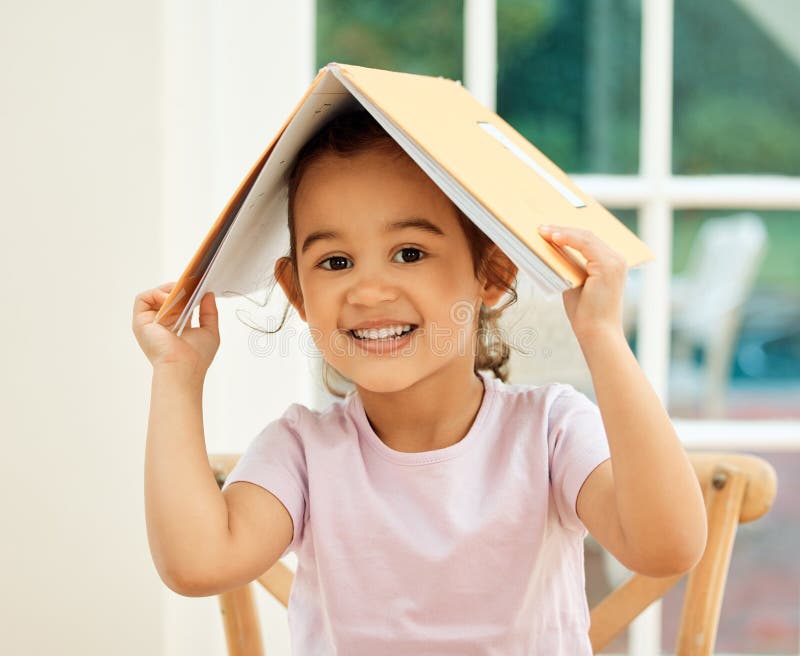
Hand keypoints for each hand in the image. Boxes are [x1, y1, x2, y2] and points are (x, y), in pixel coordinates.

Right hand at [132, 282, 219, 376]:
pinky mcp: (140, 321)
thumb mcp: (209, 330)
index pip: (179, 303)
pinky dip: (155, 293)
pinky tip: (169, 298)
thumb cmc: (197, 357)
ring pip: (154, 296)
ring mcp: (150, 322)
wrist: (184, 367)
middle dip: (179, 288)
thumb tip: (208, 294)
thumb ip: (209, 311)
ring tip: (180, 291)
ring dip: (167, 289)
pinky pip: (142, 299)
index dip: (188, 293)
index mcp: (177, 326)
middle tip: (191, 284)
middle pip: (167, 297)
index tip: (198, 285)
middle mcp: (162, 323)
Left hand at [538, 225, 627, 340]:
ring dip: (562, 232)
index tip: (548, 229)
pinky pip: (585, 244)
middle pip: (587, 235)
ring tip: (542, 230)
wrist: (596, 332)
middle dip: (563, 229)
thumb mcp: (575, 282)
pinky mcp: (608, 266)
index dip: (568, 232)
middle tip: (541, 227)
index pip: (589, 240)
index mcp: (611, 263)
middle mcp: (617, 259)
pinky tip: (553, 237)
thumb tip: (552, 248)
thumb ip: (570, 264)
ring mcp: (615, 261)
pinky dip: (568, 238)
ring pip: (585, 237)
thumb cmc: (585, 312)